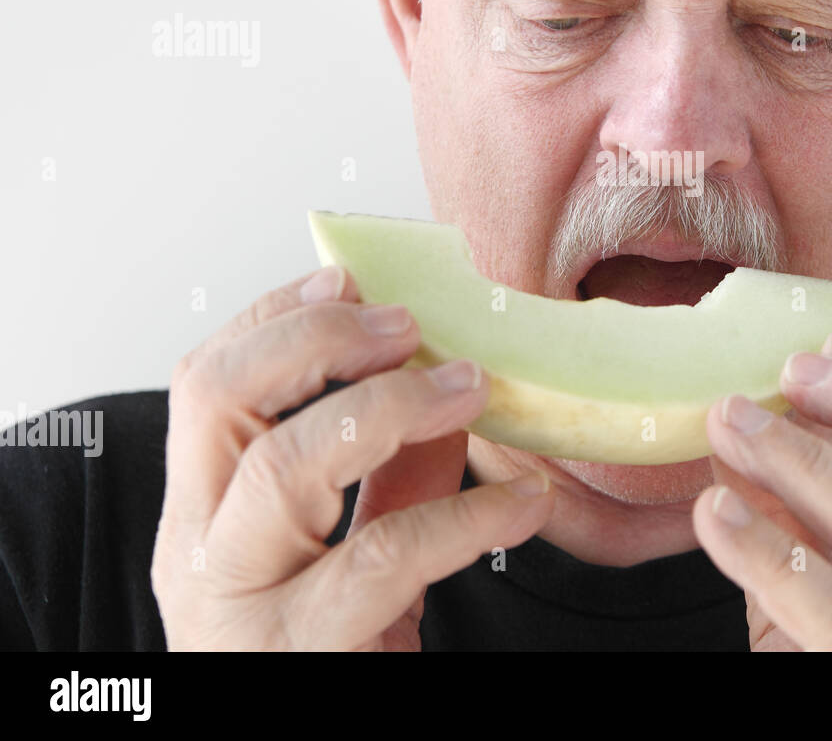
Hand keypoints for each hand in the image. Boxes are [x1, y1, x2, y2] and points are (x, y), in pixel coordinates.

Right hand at [150, 266, 554, 649]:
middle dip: (320, 341)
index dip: (275, 319)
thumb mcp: (352, 548)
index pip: (207, 383)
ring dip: (388, 407)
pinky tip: (522, 501)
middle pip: (221, 404)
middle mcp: (199, 557)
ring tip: (471, 389)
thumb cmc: (339, 649)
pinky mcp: (305, 659)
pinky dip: (465, 515)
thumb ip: (391, 471)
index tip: (352, 282)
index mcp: (200, 514)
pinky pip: (381, 561)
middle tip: (411, 328)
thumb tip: (450, 376)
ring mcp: (241, 613)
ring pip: (283, 470)